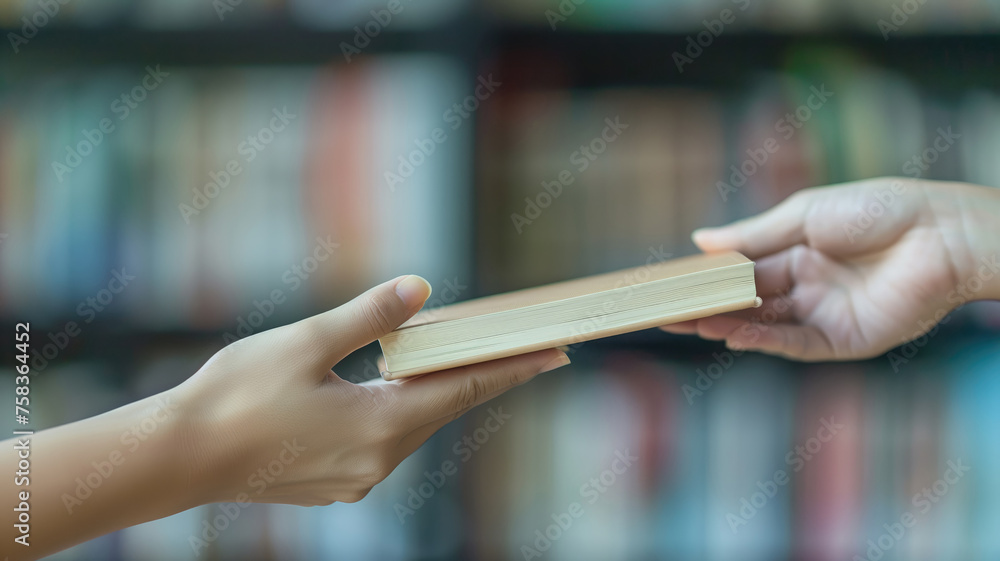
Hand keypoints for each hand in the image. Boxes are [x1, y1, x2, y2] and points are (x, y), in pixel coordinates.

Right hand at [173, 275, 569, 505]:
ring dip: (433, 393)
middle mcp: (378, 460)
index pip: (465, 389)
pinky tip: (391, 390)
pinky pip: (384, 443)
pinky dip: (398, 412)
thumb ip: (370, 316)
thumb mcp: (307, 342)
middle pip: (443, 408)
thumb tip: (420, 288)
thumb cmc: (237, 395)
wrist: (179, 458)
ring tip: (452, 359)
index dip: (513, 369)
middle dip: (478, 376)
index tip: (555, 355)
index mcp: (379, 423)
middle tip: (514, 347)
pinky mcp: (335, 485)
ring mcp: (356, 479)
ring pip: (412, 425)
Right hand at [661, 178, 999, 360]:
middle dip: (706, 307)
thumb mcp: (804, 214)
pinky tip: (729, 335)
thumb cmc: (878, 210)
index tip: (670, 284)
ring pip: (763, 325)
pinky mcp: (843, 341)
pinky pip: (793, 344)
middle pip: (746, 302)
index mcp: (798, 253)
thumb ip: (752, 236)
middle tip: (664, 312)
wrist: (940, 233)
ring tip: (686, 323)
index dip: (706, 279)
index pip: (741, 271)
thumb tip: (700, 240)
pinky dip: (760, 341)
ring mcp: (823, 316)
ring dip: (725, 325)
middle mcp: (807, 287)